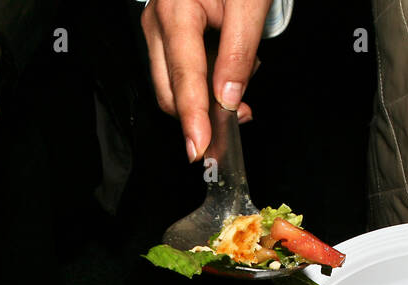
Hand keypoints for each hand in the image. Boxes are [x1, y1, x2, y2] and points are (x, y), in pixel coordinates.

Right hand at [141, 0, 269, 160]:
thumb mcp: (249, 4)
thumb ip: (238, 52)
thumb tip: (228, 99)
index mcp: (176, 11)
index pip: (183, 77)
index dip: (193, 116)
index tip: (200, 146)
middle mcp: (158, 23)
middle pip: (170, 91)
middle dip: (203, 113)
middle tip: (244, 115)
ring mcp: (157, 31)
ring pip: (174, 88)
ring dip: (209, 97)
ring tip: (243, 74)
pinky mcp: (165, 38)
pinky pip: (181, 74)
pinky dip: (208, 82)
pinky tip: (229, 67)